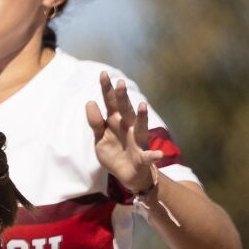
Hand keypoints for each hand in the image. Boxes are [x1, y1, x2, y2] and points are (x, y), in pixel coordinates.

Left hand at [85, 72, 158, 194]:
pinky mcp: (143, 158)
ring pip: (140, 128)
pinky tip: (159, 154)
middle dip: (122, 98)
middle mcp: (128, 128)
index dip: (107, 89)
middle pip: (125, 110)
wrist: (128, 174)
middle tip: (119, 83)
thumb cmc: (114, 152)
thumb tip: (90, 102)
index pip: (110, 103)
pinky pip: (149, 156)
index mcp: (115, 122)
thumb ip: (95, 122)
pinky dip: (154, 155)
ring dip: (141, 117)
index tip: (103, 73)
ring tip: (141, 106)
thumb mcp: (99, 138)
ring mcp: (137, 142)